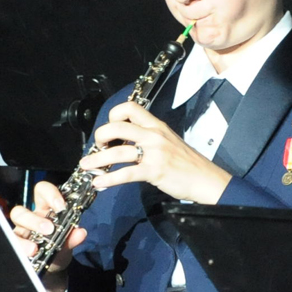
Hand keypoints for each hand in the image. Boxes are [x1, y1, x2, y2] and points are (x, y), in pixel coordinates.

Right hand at [8, 180, 79, 291]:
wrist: (53, 268)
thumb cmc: (59, 249)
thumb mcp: (68, 244)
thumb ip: (73, 238)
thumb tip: (81, 232)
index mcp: (45, 209)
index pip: (42, 191)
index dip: (50, 194)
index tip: (61, 207)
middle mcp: (30, 217)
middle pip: (22, 209)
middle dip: (35, 219)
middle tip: (49, 230)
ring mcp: (20, 231)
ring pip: (15, 223)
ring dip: (25, 234)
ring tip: (35, 247)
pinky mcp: (15, 243)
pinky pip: (12, 241)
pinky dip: (21, 246)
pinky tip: (30, 253)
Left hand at [80, 102, 231, 205]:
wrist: (206, 179)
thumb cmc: (188, 163)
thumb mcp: (169, 141)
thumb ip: (149, 138)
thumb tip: (125, 142)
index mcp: (157, 125)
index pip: (130, 108)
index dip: (113, 115)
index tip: (109, 131)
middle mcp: (154, 135)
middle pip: (117, 126)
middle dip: (100, 136)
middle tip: (96, 147)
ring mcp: (154, 153)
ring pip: (117, 152)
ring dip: (97, 160)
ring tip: (86, 167)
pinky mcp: (154, 171)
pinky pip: (126, 173)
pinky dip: (109, 178)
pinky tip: (99, 183)